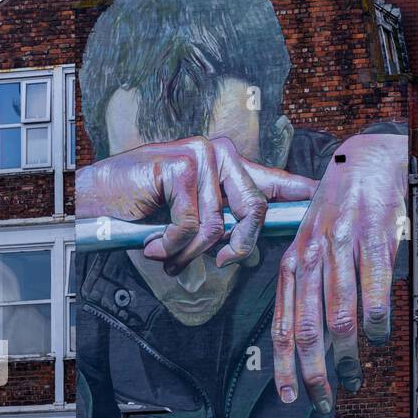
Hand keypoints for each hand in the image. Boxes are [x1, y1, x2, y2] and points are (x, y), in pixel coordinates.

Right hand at [76, 137, 316, 272]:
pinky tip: (152, 243)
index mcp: (228, 169)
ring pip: (219, 224)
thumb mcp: (191, 225)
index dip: (303, 192)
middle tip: (220, 263)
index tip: (327, 196)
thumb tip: (250, 249)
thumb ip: (223, 229)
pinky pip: (192, 225)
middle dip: (238, 247)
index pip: (274, 180)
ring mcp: (201, 154)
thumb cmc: (142, 214)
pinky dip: (170, 245)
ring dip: (189, 253)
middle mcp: (221, 155)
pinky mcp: (181, 163)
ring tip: (166, 253)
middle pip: (255, 211)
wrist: (90, 203)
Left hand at [272, 133, 406, 410]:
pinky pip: (375, 293)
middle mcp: (311, 257)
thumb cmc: (339, 207)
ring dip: (346, 356)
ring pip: (338, 317)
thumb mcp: (311, 242)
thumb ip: (307, 283)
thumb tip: (309, 336)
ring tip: (353, 377)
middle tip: (322, 402)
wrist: (365, 159)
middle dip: (312, 373)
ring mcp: (342, 248)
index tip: (290, 397)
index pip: (281, 324)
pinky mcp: (373, 239)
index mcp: (292, 261)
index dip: (284, 365)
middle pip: (306, 329)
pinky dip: (377, 324)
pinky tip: (379, 337)